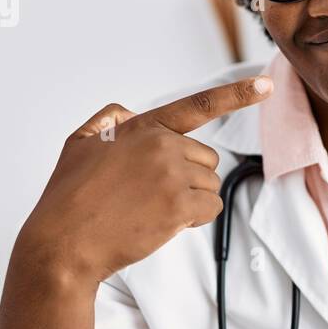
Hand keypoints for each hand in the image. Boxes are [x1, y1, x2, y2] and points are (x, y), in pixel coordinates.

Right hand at [16, 76, 273, 285]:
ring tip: (150, 210)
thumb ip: (110, 120)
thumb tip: (135, 115)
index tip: (266, 84)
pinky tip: (163, 224)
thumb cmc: (68, 198)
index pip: (197, 106)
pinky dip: (195, 219)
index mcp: (142, 128)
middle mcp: (162, 145)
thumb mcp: (79, 143)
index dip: (237, 94)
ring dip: (190, 201)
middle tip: (150, 196)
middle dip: (187, 177)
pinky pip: (210, 208)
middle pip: (205, 158)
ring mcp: (171, 175)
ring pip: (209, 185)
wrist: (62, 244)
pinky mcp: (179, 206)